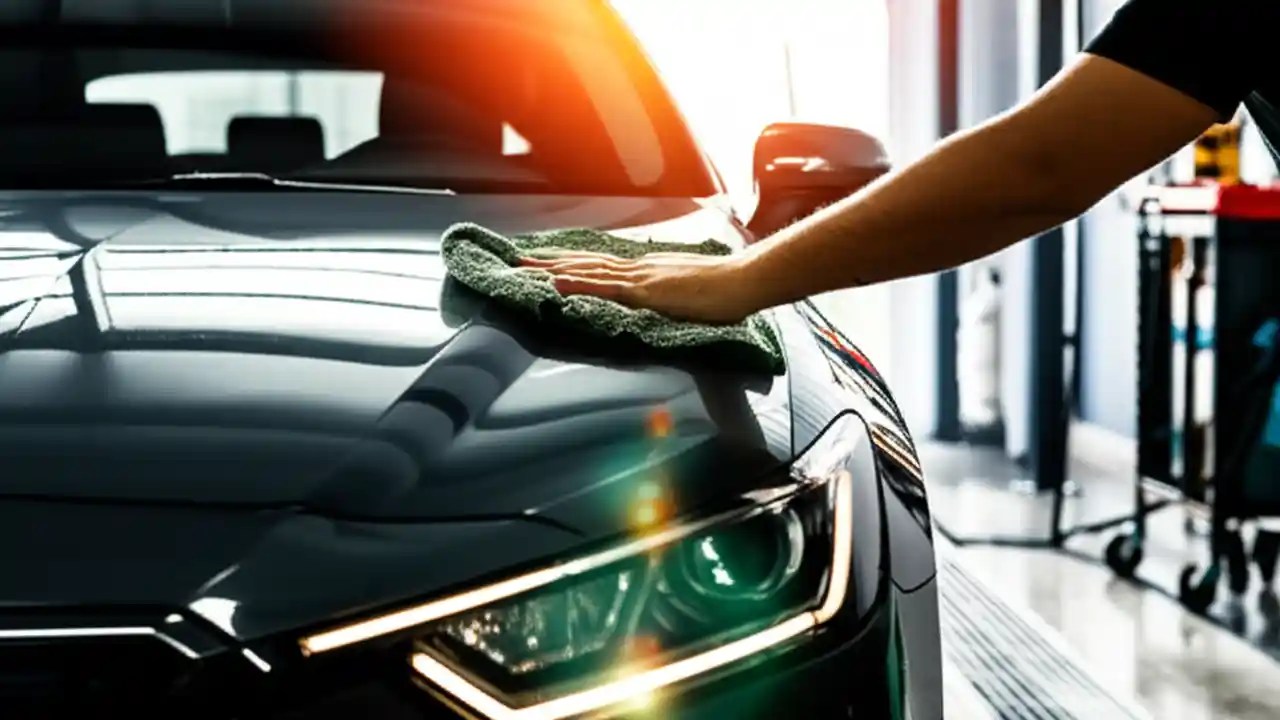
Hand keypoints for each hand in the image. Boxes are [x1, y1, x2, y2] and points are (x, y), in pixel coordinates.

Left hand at [520, 251, 764, 323]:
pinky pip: (606, 288)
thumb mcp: (685, 291)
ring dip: (553, 270)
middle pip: (585, 263)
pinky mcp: (647, 292)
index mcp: (645, 269)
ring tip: (525, 268)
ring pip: (587, 271)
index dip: (569, 262)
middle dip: (549, 262)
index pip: (599, 264)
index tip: (544, 261)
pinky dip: (578, 285)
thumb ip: (665, 293)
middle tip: (518, 259)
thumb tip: (652, 297)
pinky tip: (555, 285)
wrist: (743, 280)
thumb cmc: (723, 289)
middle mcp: (637, 268)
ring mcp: (640, 278)